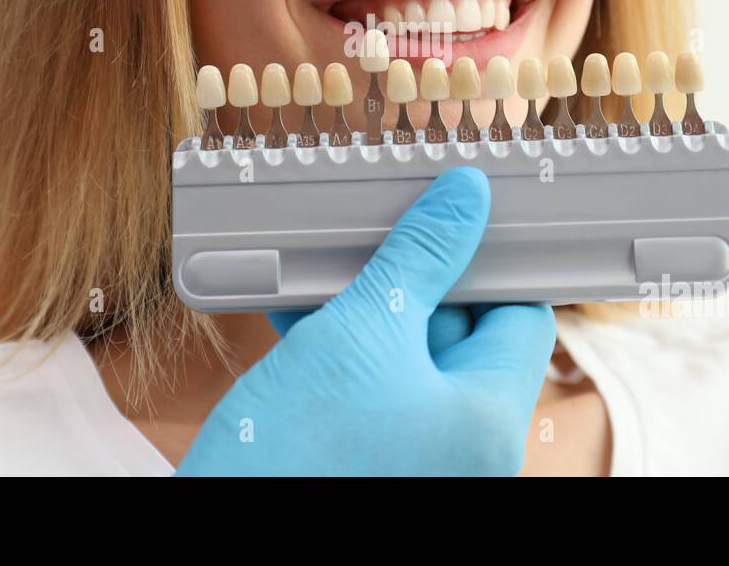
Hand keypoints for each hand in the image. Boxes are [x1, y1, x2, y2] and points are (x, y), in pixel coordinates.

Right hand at [174, 166, 555, 475]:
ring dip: (366, 304)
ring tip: (323, 261)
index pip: (521, 318)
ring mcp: (414, 456)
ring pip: (404, 355)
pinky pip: (367, 387)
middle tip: (377, 227)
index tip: (452, 217)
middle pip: (460, 333)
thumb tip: (467, 198)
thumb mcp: (363, 332)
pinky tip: (297, 305)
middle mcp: (463, 447)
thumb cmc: (298, 454)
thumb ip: (421, 258)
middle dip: (414, 276)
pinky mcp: (364, 459)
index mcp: (489, 419)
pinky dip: (339, 344)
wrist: (207, 536)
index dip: (488, 262)